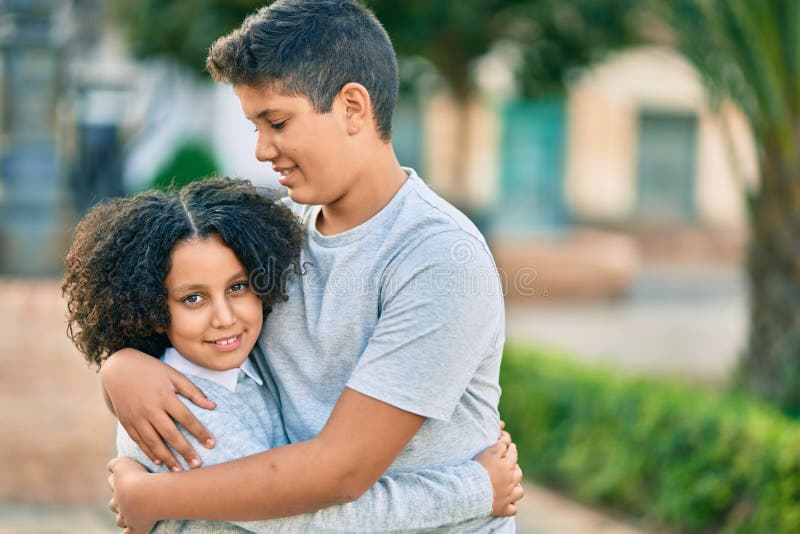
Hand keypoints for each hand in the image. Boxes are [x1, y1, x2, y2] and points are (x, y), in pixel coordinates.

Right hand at [100, 348, 216, 469]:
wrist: (119, 368)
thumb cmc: (151, 370)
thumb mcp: (174, 375)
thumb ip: (193, 392)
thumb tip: (213, 407)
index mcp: (164, 395)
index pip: (186, 418)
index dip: (200, 432)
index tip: (211, 444)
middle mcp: (149, 408)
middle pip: (170, 434)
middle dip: (185, 451)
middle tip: (197, 465)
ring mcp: (136, 417)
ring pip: (153, 442)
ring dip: (167, 458)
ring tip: (179, 471)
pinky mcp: (126, 422)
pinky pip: (139, 441)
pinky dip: (149, 453)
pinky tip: (159, 462)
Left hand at [108, 456, 155, 533]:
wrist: (147, 495)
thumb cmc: (138, 476)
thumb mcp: (124, 463)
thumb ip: (115, 464)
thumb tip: (109, 466)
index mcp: (118, 487)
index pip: (112, 481)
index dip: (115, 479)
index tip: (122, 477)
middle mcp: (120, 503)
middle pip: (112, 503)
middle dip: (116, 500)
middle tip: (125, 497)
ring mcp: (128, 516)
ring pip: (120, 520)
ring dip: (122, 517)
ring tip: (128, 515)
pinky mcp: (136, 527)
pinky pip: (130, 533)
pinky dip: (129, 533)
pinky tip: (130, 531)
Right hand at [475, 423, 523, 515]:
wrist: (472, 491)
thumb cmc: (479, 469)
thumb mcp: (489, 451)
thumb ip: (500, 442)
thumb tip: (505, 430)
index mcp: (508, 465)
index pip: (511, 450)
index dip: (507, 444)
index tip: (505, 442)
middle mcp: (511, 480)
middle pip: (517, 471)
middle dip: (513, 465)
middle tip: (506, 462)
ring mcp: (509, 496)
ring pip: (519, 490)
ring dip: (515, 486)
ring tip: (509, 484)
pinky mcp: (503, 509)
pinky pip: (513, 508)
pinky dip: (511, 505)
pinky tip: (508, 502)